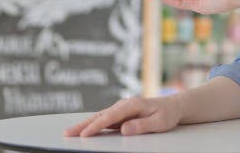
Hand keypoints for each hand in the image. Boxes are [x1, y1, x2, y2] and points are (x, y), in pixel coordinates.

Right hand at [64, 96, 182, 136]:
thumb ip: (141, 125)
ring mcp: (120, 109)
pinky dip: (91, 125)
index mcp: (132, 104)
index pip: (110, 117)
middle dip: (82, 125)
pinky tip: (82, 131)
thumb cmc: (167, 114)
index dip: (96, 126)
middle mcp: (123, 104)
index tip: (84, 134)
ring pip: (99, 117)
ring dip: (83, 125)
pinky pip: (103, 120)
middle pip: (99, 115)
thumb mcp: (159, 122)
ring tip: (69, 133)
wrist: (172, 106)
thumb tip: (124, 129)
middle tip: (67, 133)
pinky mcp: (119, 115)